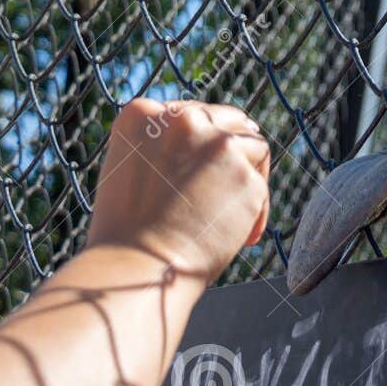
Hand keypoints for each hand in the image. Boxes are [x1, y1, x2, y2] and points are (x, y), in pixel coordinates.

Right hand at [88, 98, 271, 284]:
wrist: (134, 271)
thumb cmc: (125, 235)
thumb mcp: (131, 169)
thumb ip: (161, 147)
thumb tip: (207, 141)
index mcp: (141, 115)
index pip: (190, 114)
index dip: (202, 142)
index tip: (203, 168)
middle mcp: (180, 120)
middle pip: (227, 120)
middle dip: (232, 150)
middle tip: (231, 183)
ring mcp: (216, 144)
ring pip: (253, 146)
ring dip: (249, 176)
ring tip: (235, 212)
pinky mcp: (245, 174)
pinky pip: (261, 187)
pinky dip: (256, 211)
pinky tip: (242, 237)